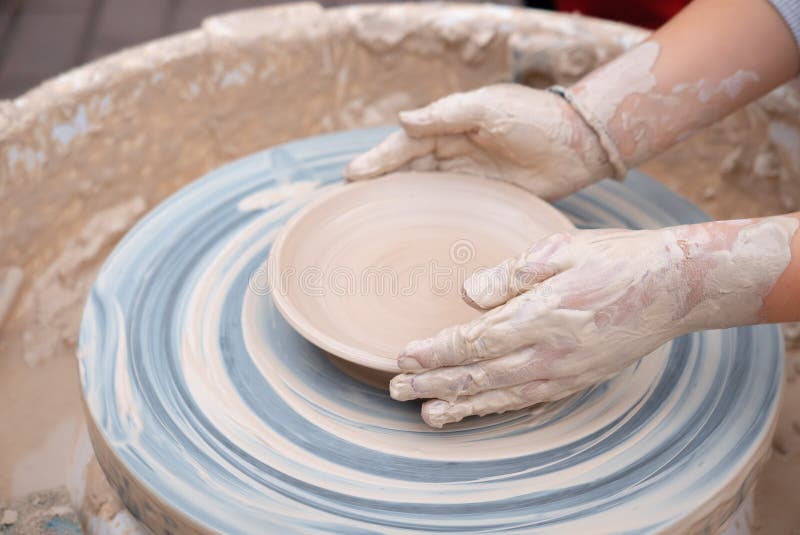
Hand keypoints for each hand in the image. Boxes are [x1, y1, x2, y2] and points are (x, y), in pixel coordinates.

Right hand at [344, 84, 613, 200]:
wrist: (577, 146)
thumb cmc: (533, 118)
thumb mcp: (488, 108)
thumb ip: (446, 114)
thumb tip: (402, 119)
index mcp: (449, 127)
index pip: (405, 145)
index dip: (378, 160)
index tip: (352, 176)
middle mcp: (452, 153)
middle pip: (407, 171)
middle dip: (379, 185)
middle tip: (350, 205)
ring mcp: (465, 179)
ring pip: (422, 192)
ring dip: (397, 204)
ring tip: (369, 223)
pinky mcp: (481, 201)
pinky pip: (447, 211)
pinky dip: (426, 220)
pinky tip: (410, 234)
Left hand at [390, 218, 796, 426]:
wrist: (672, 287)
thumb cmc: (615, 260)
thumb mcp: (560, 251)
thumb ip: (510, 274)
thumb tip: (468, 293)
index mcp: (539, 317)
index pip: (473, 342)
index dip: (434, 353)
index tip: (402, 357)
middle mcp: (548, 354)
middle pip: (478, 375)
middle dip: (434, 383)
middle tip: (396, 389)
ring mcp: (564, 372)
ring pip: (500, 395)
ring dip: (459, 404)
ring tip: (426, 413)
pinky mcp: (577, 379)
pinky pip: (528, 400)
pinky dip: (497, 408)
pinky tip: (477, 410)